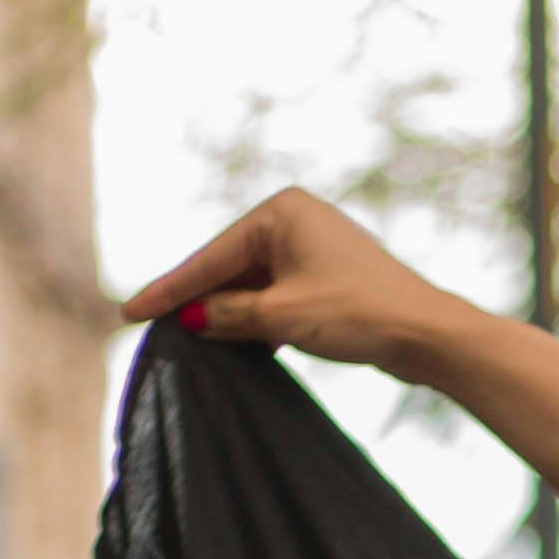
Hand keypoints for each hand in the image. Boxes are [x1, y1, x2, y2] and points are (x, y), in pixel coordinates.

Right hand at [119, 189, 473, 384]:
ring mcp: (311, 247)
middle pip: (228, 267)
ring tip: (191, 342)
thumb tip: (192, 319)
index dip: (169, 289)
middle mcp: (294, 220)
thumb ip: (230, 315)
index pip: (211, 257)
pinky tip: (237, 346)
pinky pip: (276, 296)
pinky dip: (257, 320)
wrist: (429, 335)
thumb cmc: (361, 314)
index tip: (130, 311)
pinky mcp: (326, 277)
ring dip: (227, 314)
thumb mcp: (284, 317)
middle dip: (196, 300)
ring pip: (252, 285)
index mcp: (280, 212)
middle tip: (150, 327)